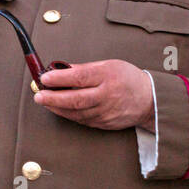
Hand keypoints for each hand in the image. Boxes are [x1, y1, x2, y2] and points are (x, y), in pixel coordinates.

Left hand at [33, 60, 154, 129]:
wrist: (149, 101)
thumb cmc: (129, 79)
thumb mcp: (109, 65)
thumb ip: (84, 68)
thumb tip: (62, 69)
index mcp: (108, 76)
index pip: (80, 77)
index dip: (59, 78)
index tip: (45, 78)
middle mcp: (107, 95)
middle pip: (75, 99)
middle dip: (53, 98)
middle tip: (38, 94)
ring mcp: (105, 112)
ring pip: (76, 112)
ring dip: (57, 107)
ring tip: (44, 101)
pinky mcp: (104, 124)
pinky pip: (81, 120)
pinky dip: (67, 114)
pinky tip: (58, 108)